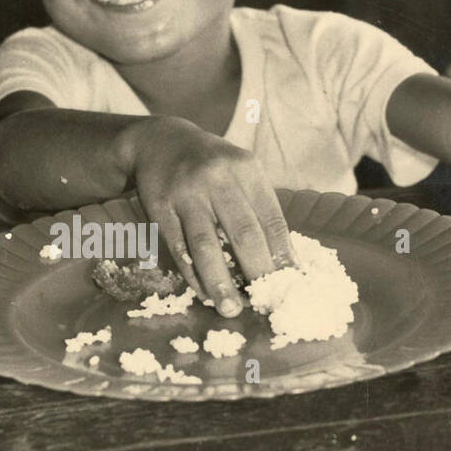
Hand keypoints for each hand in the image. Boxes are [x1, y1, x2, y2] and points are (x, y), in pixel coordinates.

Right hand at [126, 117, 293, 316]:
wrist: (160, 141)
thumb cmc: (211, 165)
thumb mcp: (240, 172)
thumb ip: (259, 207)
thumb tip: (283, 260)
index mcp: (247, 169)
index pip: (271, 219)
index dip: (282, 255)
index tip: (290, 284)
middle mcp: (218, 178)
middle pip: (243, 233)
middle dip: (257, 272)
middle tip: (265, 304)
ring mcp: (186, 192)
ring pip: (206, 245)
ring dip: (220, 282)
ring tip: (230, 309)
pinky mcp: (160, 207)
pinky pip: (178, 247)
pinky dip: (192, 274)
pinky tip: (202, 291)